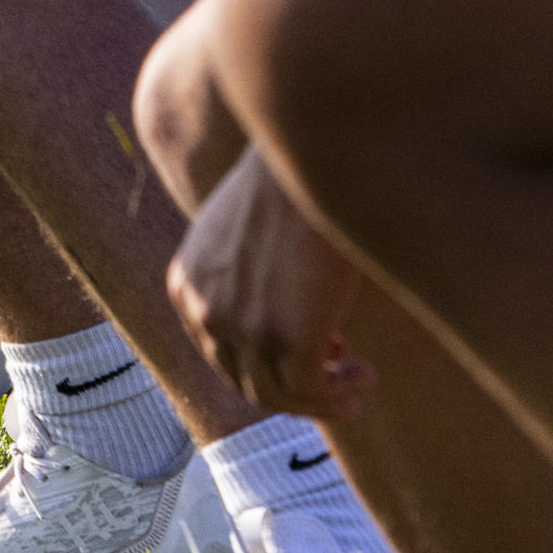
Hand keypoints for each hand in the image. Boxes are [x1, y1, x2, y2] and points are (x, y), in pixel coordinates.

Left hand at [169, 152, 374, 420]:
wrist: (307, 154)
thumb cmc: (285, 183)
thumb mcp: (237, 230)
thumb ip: (238, 272)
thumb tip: (279, 306)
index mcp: (186, 284)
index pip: (219, 351)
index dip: (265, 363)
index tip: (310, 352)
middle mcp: (203, 310)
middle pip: (246, 380)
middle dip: (294, 389)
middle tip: (339, 380)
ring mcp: (242, 328)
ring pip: (278, 395)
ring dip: (322, 398)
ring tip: (358, 385)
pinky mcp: (287, 338)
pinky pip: (311, 392)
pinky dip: (338, 395)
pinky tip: (367, 376)